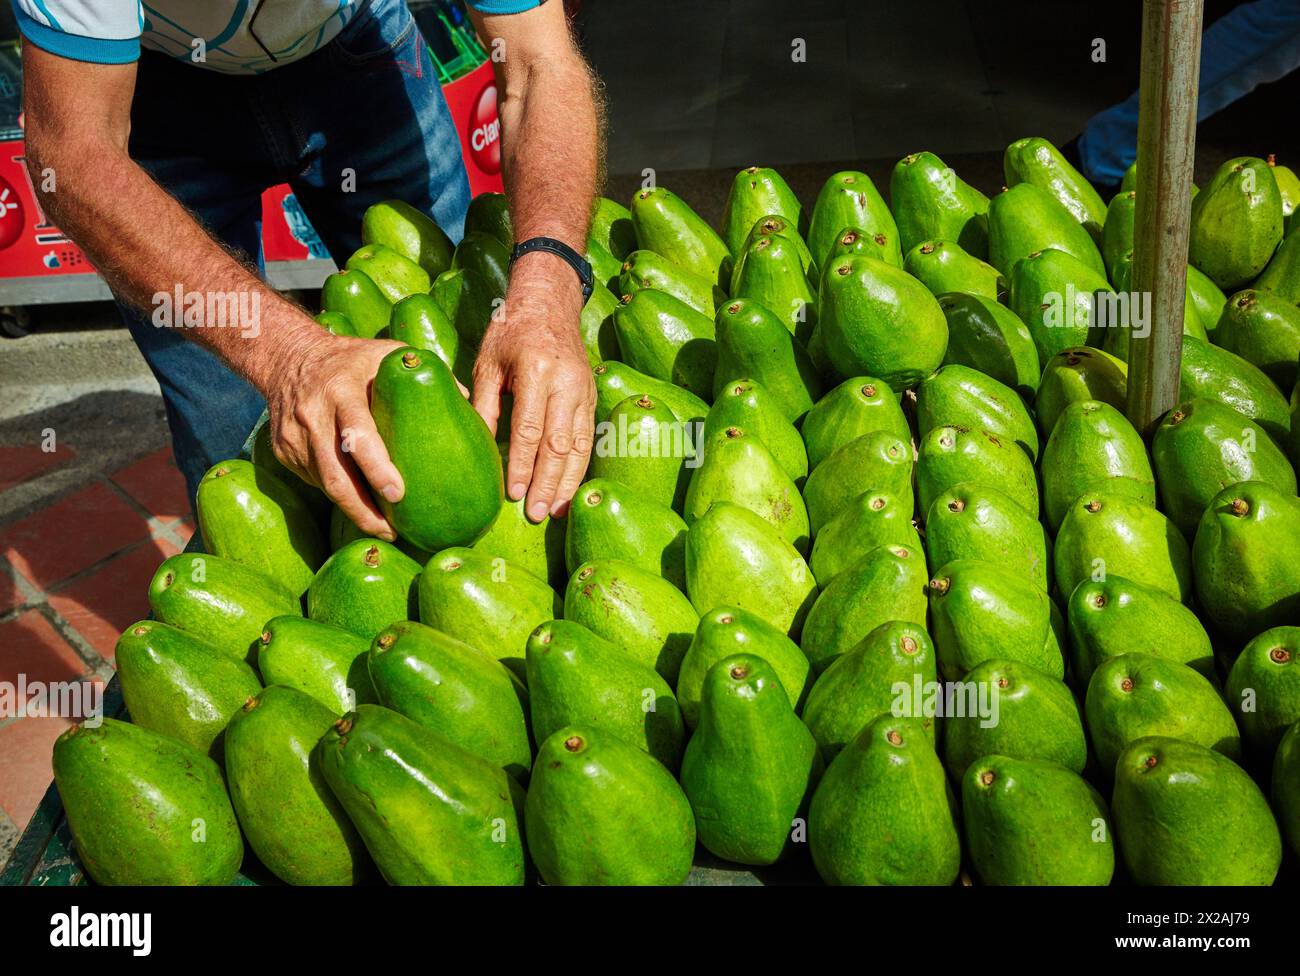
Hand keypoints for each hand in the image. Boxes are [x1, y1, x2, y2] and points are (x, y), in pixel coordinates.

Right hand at [262, 326, 405, 540]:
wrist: (288, 355)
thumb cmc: (353, 359)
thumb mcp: (387, 354)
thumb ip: (425, 376)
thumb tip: (468, 404)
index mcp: (342, 390)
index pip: (358, 435)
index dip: (377, 468)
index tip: (400, 494)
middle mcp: (313, 414)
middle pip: (335, 474)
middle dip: (364, 509)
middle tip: (393, 531)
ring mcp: (293, 436)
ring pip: (324, 484)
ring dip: (354, 511)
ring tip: (384, 529)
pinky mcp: (283, 452)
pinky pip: (314, 481)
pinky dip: (338, 495)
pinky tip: (360, 506)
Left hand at [472, 267, 594, 521]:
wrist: (549, 302)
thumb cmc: (510, 331)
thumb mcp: (487, 363)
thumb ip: (484, 405)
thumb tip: (475, 448)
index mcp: (538, 371)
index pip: (530, 429)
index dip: (522, 465)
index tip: (512, 494)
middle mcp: (567, 383)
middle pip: (559, 444)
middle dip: (547, 483)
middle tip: (535, 515)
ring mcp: (585, 391)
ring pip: (579, 445)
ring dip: (567, 482)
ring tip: (555, 511)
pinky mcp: (592, 397)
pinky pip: (587, 439)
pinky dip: (579, 467)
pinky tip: (569, 490)